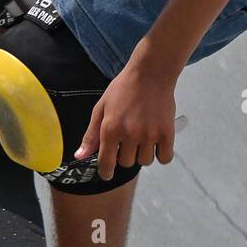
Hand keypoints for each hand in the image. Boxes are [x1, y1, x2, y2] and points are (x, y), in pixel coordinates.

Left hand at [74, 64, 178, 180]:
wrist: (151, 73)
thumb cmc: (123, 89)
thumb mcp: (101, 108)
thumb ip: (91, 135)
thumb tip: (80, 156)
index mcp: (110, 130)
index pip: (106, 164)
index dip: (106, 172)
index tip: (107, 173)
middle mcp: (130, 135)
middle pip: (126, 163)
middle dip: (125, 155)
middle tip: (128, 139)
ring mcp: (150, 135)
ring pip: (145, 161)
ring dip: (142, 154)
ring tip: (142, 137)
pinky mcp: (167, 133)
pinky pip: (164, 158)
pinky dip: (160, 154)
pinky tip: (155, 142)